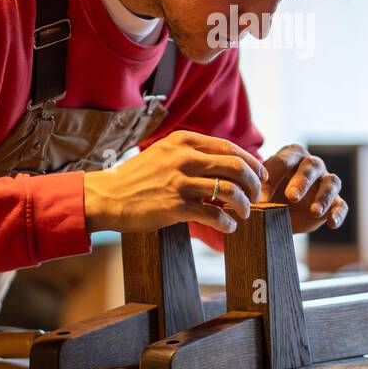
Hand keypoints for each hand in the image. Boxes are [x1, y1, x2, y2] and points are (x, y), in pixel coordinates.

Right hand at [83, 130, 267, 234]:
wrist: (107, 196)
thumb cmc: (139, 177)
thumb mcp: (165, 153)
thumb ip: (192, 153)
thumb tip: (226, 163)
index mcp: (184, 141)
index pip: (230, 148)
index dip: (251, 163)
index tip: (260, 176)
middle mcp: (184, 158)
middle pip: (236, 167)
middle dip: (253, 184)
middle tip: (256, 197)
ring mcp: (180, 182)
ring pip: (230, 191)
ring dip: (244, 205)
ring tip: (244, 214)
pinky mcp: (175, 206)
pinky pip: (214, 215)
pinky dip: (227, 223)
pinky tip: (228, 227)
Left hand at [260, 144, 347, 234]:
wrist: (279, 213)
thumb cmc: (270, 194)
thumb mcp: (262, 192)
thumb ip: (259, 193)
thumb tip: (254, 203)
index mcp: (292, 155)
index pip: (285, 159)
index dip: (274, 176)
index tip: (262, 196)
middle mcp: (312, 165)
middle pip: (312, 166)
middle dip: (303, 181)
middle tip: (291, 197)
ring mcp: (326, 182)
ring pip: (332, 182)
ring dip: (324, 196)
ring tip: (314, 212)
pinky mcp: (334, 201)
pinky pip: (341, 205)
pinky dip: (338, 213)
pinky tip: (332, 223)